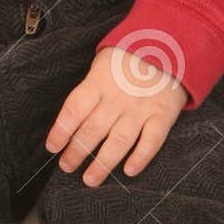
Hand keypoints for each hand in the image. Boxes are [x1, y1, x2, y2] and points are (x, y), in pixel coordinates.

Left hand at [45, 48, 186, 183]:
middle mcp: (118, 98)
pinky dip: (141, 157)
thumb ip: (91, 87)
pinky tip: (129, 171)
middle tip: (67, 167)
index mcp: (99, 82)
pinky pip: (151, 141)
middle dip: (77, 152)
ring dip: (102, 163)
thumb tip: (74, 117)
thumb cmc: (131, 56)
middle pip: (92, 130)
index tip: (52, 147)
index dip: (61, 130)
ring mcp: (141, 108)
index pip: (74, 109)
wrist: (171, 43)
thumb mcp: (104, 62)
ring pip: (118, 141)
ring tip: (89, 179)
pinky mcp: (163, 115)